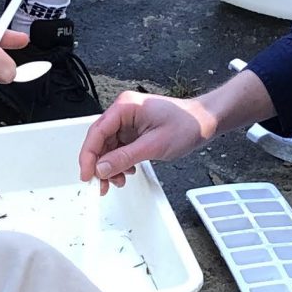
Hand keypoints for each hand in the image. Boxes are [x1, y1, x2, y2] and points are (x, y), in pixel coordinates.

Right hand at [78, 89, 214, 190]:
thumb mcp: (153, 145)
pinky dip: (119, 162)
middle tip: (100, 184)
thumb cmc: (186, 124)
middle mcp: (123, 112)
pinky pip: (119, 148)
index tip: (87, 174)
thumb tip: (102, 168)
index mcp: (125, 107)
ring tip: (117, 180)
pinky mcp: (134, 130)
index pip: (97, 132)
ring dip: (110, 166)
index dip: (88, 156)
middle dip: (99, 164)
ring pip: (108, 147)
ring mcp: (128, 121)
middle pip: (99, 140)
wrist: (205, 122)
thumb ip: (124, 157)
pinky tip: (126, 171)